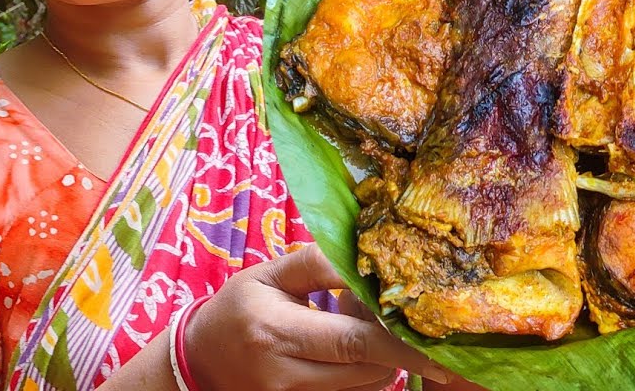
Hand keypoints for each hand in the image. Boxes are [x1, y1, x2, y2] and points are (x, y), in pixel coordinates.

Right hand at [183, 244, 452, 390]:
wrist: (199, 360)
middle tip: (380, 312)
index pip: (353, 343)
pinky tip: (345, 350)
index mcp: (277, 331)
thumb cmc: (238, 308)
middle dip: (391, 343)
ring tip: (353, 327)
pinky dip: (362, 373)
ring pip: (364, 386)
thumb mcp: (271, 273)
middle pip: (367, 369)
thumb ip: (319, 263)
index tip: (434, 344)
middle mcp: (285, 374)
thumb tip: (367, 257)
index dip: (398, 343)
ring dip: (377, 358)